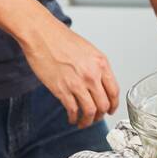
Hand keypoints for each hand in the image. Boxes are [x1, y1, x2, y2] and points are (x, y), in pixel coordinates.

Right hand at [16, 9, 117, 127]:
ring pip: (90, 111)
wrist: (42, 35)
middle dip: (100, 115)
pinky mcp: (61, 90)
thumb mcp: (89, 50)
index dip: (113, 105)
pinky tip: (71, 117)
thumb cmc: (62, 39)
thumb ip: (97, 67)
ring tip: (83, 122)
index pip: (114, 91)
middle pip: (103, 105)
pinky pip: (72, 110)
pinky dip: (73, 117)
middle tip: (96, 118)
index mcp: (101, 64)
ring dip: (87, 121)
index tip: (110, 110)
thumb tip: (100, 83)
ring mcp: (77, 83)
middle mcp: (92, 75)